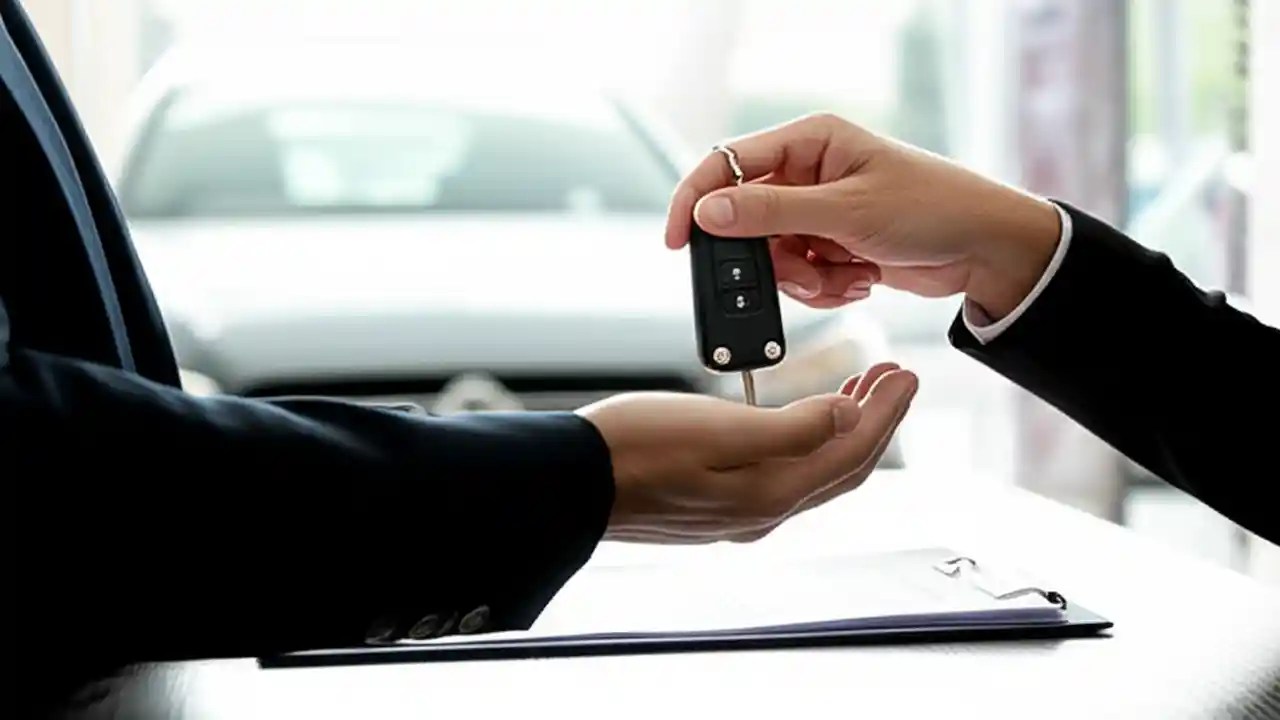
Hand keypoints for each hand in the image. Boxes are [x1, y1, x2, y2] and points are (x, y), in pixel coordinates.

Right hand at [577, 362, 916, 542]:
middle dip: (874, 422)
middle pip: (840, 468)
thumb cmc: (634, 447)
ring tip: (854, 392)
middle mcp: (760, 513)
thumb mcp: (717, 428)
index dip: (885, 413)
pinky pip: (781, 475)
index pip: (852, 452)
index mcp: (769, 494)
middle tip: (890, 378)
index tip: (904, 373)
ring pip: (811, 472)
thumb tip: (847, 422)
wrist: (570, 479)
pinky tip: (796, 421)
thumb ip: (789, 430)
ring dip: (840, 431)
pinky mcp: (713, 506)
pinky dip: (804, 444)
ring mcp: (736, 514)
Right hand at [665, 113, 1061, 319]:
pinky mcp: (834, 246)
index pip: (729, 163)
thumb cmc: (933, 208)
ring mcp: (821, 212)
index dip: (698, 200)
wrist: (988, 250)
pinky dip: (824, 286)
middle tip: (801, 269)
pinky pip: (800, 275)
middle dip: (770, 257)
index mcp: (810, 141)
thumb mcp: (846, 209)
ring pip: (773, 256)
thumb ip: (772, 211)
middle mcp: (810, 172)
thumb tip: (709, 211)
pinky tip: (861, 277)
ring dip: (804, 277)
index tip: (680, 242)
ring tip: (846, 273)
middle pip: (747, 219)